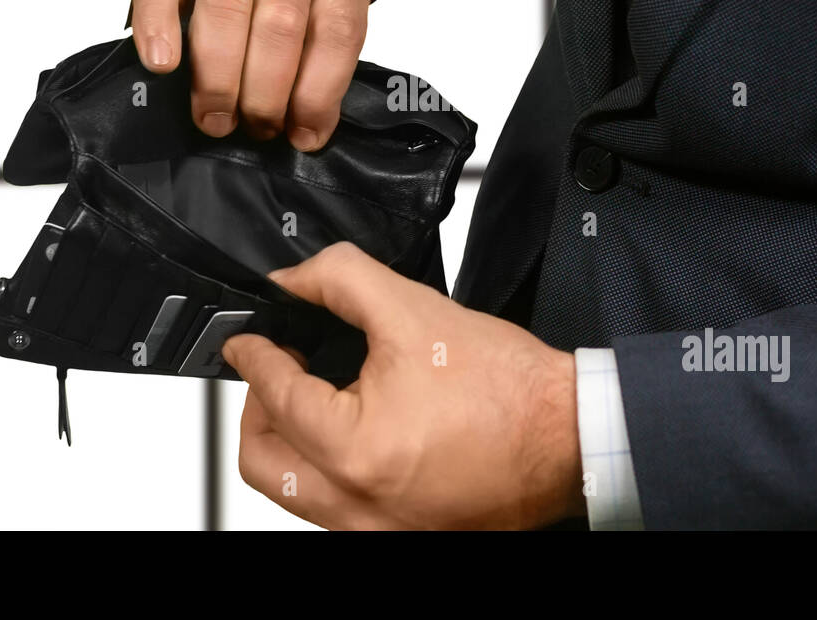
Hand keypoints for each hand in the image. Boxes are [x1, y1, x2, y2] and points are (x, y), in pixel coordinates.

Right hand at [129, 0, 370, 149]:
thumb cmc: (291, 23)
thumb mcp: (321, 44)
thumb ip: (319, 82)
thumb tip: (305, 135)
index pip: (338, 32)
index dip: (320, 92)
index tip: (303, 135)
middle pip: (280, 23)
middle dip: (266, 92)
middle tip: (256, 129)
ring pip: (226, 5)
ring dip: (220, 75)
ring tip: (215, 119)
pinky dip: (158, 26)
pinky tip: (161, 65)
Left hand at [222, 242, 586, 529]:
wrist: (568, 436)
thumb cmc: (509, 389)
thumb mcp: (413, 309)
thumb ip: (340, 280)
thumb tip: (292, 282)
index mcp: (355, 451)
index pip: (273, 396)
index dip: (254, 356)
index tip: (247, 342)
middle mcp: (359, 507)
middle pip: (263, 461)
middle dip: (259, 407)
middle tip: (279, 369)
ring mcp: (378, 531)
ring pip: (295, 490)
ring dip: (291, 440)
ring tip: (316, 395)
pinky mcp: (399, 536)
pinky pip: (334, 506)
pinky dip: (328, 467)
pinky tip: (353, 428)